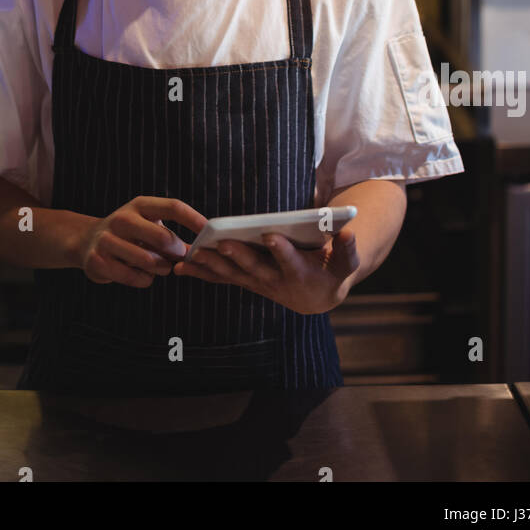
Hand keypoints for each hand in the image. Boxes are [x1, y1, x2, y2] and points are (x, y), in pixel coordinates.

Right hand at [80, 195, 207, 288]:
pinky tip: (143, 274)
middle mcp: (122, 219)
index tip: (209, 230)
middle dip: (176, 251)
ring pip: (149, 261)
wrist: (87, 241)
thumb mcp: (147, 224)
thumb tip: (204, 249)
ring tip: (160, 266)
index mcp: (138, 205)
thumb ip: (171, 234)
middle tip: (179, 256)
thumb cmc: (129, 234)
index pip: (172, 207)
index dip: (193, 219)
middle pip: (162, 237)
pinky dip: (145, 280)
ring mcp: (107, 240)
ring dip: (161, 268)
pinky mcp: (98, 261)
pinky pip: (135, 277)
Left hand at [173, 226, 360, 314]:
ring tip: (192, 255)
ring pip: (233, 276)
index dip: (281, 250)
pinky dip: (203, 274)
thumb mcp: (346, 263)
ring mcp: (258, 284)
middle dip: (239, 257)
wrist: (319, 296)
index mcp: (300, 273)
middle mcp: (276, 282)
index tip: (271, 236)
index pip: (291, 261)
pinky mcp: (246, 281)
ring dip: (213, 266)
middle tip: (223, 243)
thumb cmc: (332, 271)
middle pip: (255, 269)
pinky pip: (222, 279)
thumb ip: (348, 249)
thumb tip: (348, 233)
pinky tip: (181, 267)